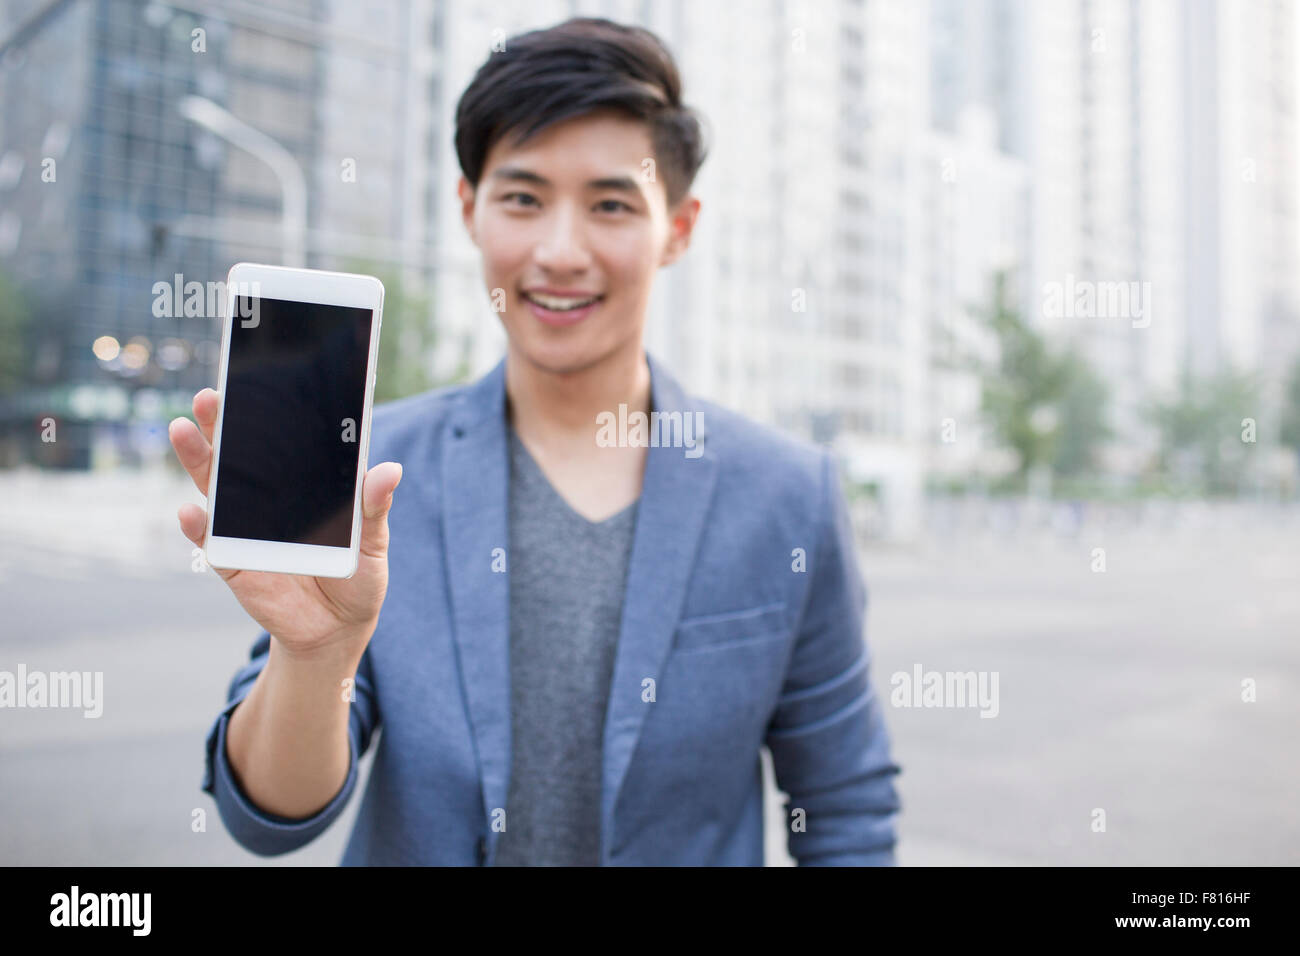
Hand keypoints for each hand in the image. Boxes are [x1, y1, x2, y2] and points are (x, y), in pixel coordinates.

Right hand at [168, 388, 400, 660]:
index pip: (280, 443)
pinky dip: (198, 528)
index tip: (254, 380)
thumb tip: (389, 470)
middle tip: (210, 397)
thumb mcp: (373, 543)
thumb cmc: (357, 578)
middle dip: (221, 426)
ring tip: (184, 431)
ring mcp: (247, 530)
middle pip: (239, 457)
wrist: (338, 630)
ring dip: (198, 461)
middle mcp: (268, 502)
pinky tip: (189, 511)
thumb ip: (374, 508)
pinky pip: (211, 543)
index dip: (265, 413)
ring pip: (216, 490)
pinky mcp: (234, 565)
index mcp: (302, 487)